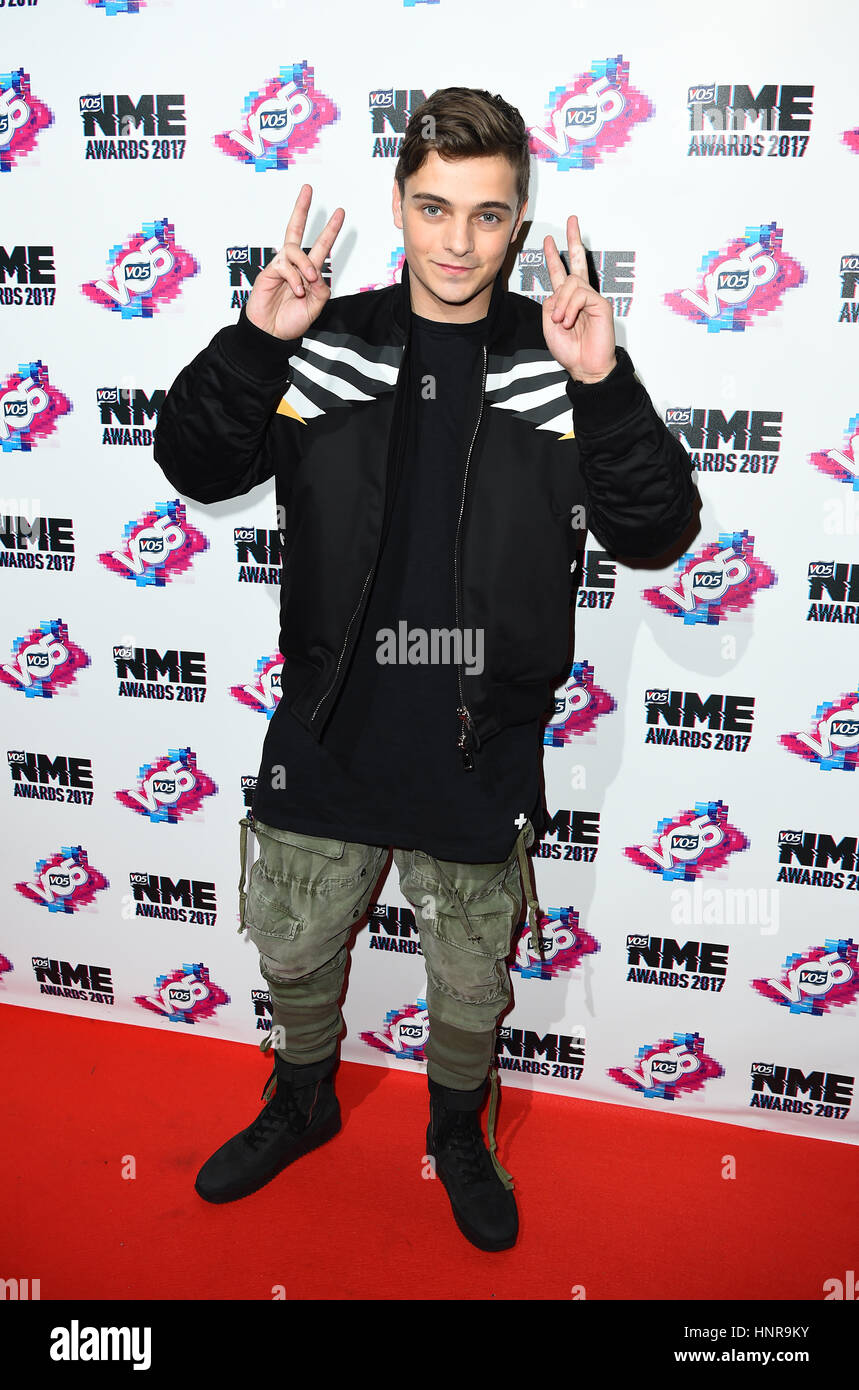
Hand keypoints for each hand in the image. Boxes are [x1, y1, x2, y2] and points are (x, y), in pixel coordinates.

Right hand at [246, 183, 344, 340]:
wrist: (272, 334)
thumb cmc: (291, 321)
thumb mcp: (316, 306)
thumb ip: (322, 289)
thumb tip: (316, 272)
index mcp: (308, 272)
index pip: (320, 246)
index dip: (330, 230)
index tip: (340, 213)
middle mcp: (294, 265)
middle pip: (296, 229)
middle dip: (302, 209)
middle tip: (308, 189)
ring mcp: (280, 266)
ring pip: (295, 250)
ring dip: (305, 265)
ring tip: (308, 282)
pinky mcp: (269, 272)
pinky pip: (284, 266)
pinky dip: (294, 279)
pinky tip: (295, 291)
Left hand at [542, 215, 616, 383]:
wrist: (585, 367)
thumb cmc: (570, 350)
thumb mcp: (549, 326)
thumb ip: (549, 304)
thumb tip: (557, 291)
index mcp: (567, 300)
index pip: (560, 273)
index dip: (554, 257)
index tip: (549, 240)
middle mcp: (581, 296)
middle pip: (578, 261)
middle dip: (573, 239)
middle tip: (572, 220)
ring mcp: (592, 298)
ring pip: (571, 284)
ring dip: (561, 303)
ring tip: (561, 321)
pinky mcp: (600, 304)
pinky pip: (580, 295)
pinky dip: (570, 308)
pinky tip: (568, 321)